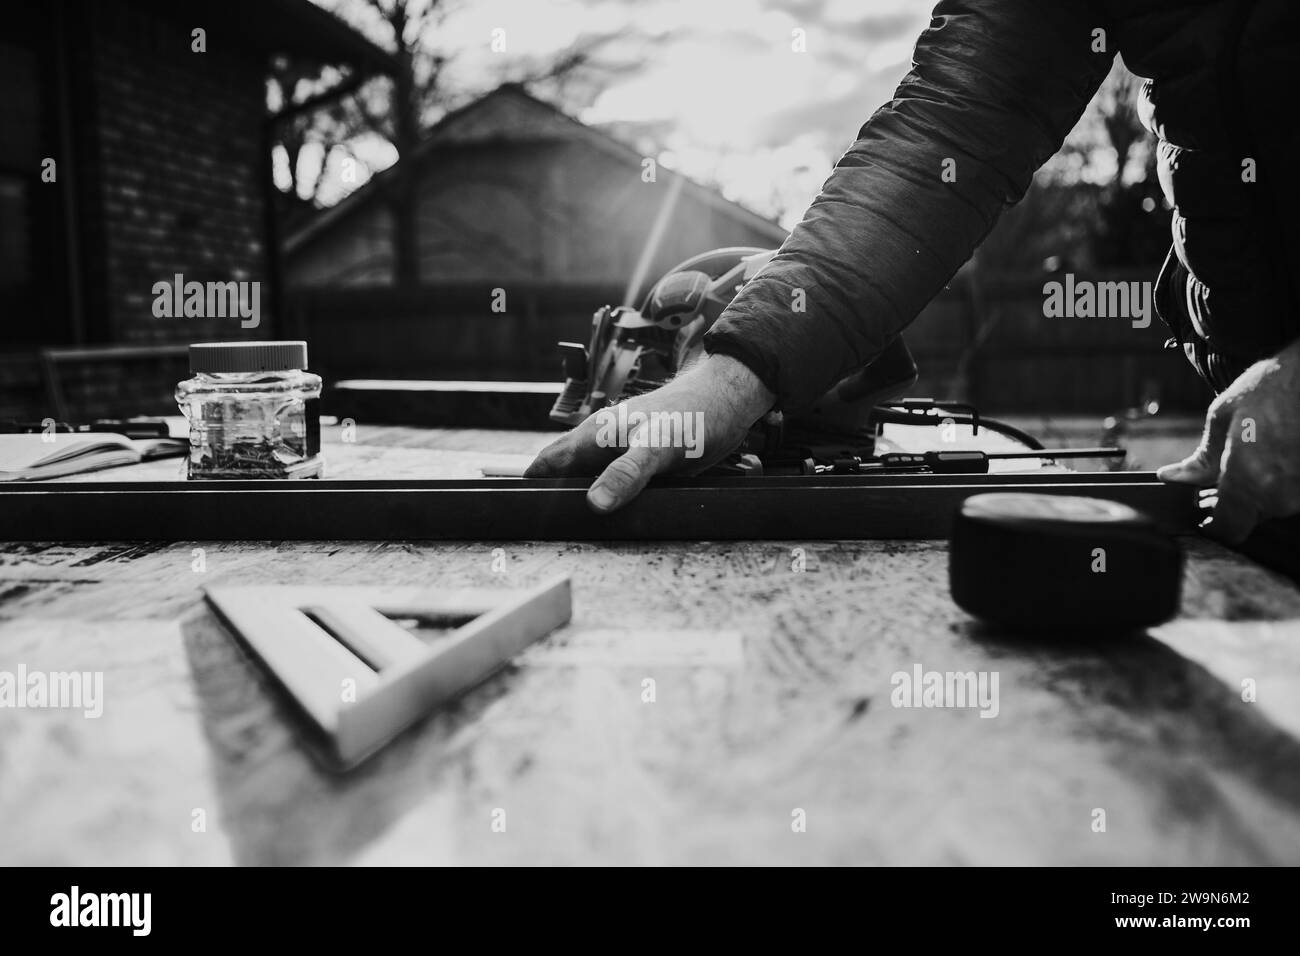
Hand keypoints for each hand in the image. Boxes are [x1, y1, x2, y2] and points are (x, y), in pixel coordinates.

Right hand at [525, 353, 775, 512]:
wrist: (728, 398)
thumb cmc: (695, 414)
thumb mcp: (660, 447)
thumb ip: (627, 473)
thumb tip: (593, 504)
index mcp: (595, 436)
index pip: (546, 465)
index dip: (529, 489)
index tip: (516, 517)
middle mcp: (602, 443)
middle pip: (563, 475)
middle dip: (550, 501)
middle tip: (542, 536)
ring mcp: (621, 452)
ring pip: (589, 482)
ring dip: (580, 504)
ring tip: (571, 535)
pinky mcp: (642, 463)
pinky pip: (615, 485)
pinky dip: (608, 501)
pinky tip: (614, 520)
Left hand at [1157, 339, 1299, 543]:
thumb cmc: (1274, 388)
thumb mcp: (1223, 416)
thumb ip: (1201, 458)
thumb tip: (1173, 477)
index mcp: (1247, 480)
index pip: (1228, 530)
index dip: (1214, 525)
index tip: (1207, 512)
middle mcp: (1279, 494)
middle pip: (1250, 515)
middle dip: (1237, 495)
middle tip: (1234, 465)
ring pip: (1274, 502)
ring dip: (1263, 484)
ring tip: (1262, 448)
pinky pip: (1293, 489)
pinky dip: (1284, 475)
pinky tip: (1281, 450)